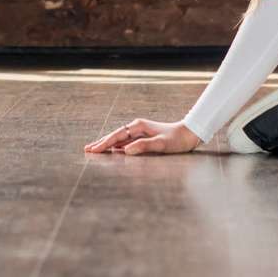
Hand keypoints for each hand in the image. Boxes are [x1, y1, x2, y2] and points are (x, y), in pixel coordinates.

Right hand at [85, 118, 201, 155]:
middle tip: (87, 149)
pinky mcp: (144, 136)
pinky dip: (117, 145)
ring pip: (119, 138)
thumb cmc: (177, 140)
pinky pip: (126, 141)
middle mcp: (137, 127)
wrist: (190, 133)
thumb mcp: (161, 144)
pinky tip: (113, 150)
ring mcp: (140, 131)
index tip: (92, 150)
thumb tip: (124, 150)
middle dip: (101, 142)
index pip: (117, 136)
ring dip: (107, 144)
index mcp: (139, 126)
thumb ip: (143, 146)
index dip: (104, 144)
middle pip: (115, 135)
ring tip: (96, 149)